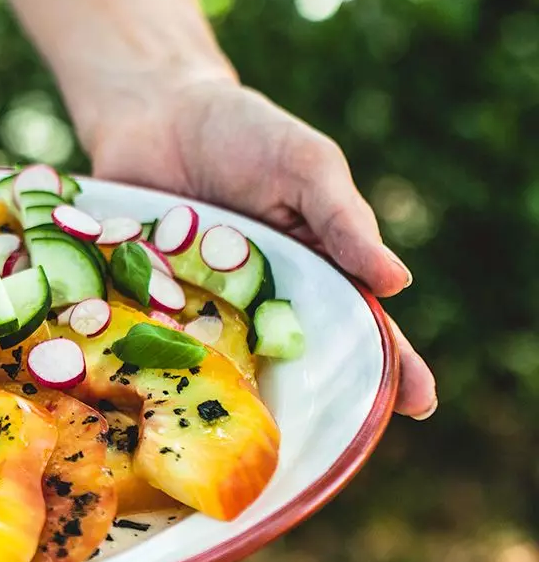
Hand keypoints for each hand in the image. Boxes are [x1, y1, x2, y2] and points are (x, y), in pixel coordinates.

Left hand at [82, 76, 437, 418]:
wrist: (154, 111)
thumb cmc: (245, 133)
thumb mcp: (304, 164)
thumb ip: (341, 219)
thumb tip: (395, 280)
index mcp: (313, 275)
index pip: (363, 328)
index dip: (394, 367)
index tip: (419, 404)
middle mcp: (257, 307)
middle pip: (291, 368)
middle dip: (309, 409)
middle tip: (324, 451)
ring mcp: (198, 311)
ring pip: (219, 368)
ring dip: (226, 398)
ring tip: (240, 432)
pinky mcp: (141, 305)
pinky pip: (147, 341)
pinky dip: (149, 363)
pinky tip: (152, 391)